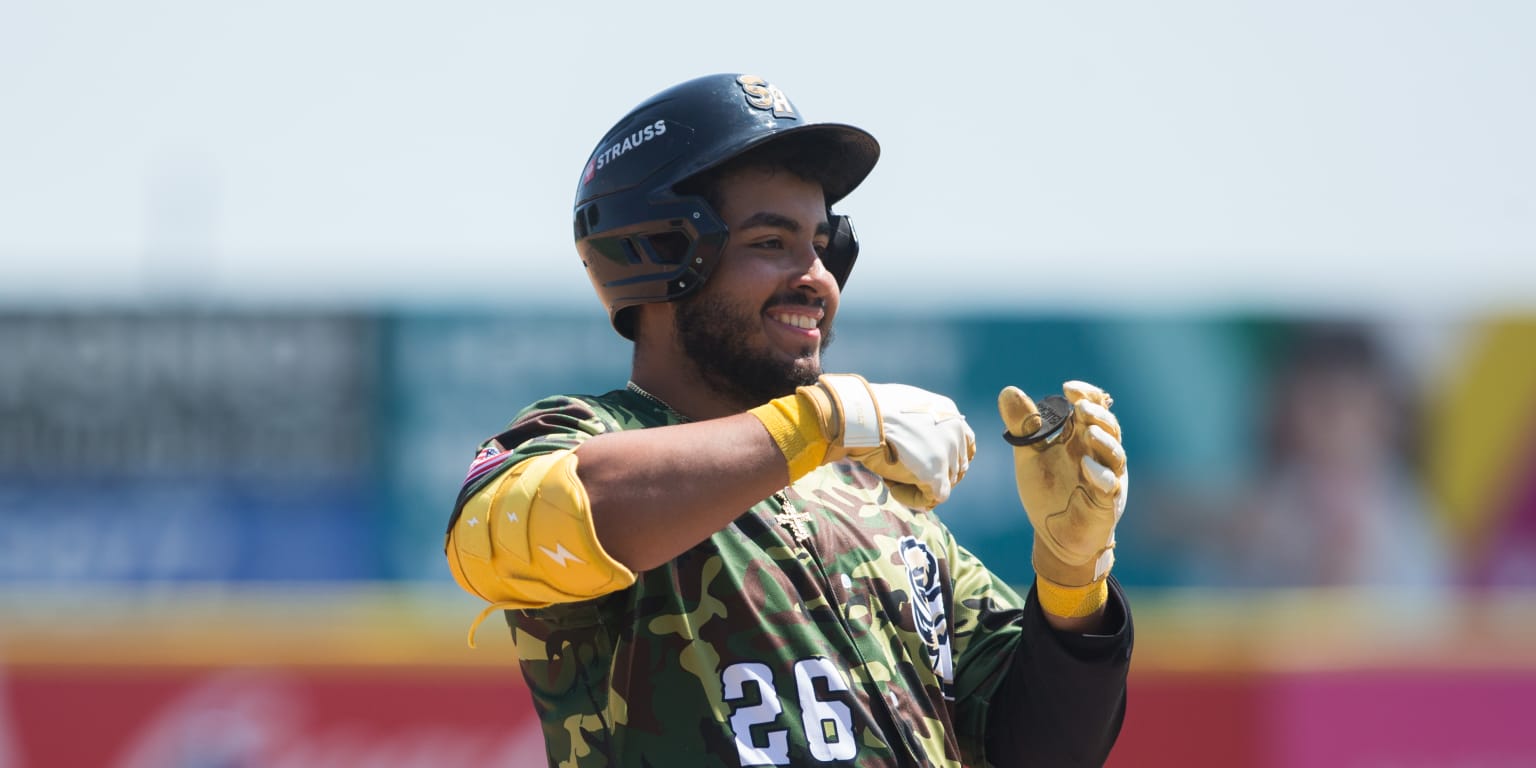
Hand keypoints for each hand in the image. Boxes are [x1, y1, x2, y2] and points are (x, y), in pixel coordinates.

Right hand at [801, 374, 975, 508]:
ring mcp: (947, 452)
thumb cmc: (871, 409)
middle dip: (933, 474)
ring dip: (920, 484)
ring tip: (892, 476)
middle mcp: (955, 430)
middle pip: (956, 466)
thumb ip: (918, 420)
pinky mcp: (936, 473)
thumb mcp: (903, 405)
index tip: (931, 465)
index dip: (949, 459)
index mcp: (949, 411)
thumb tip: (915, 438)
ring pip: (945, 483)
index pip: (964, 443)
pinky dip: (914, 498)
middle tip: (903, 472)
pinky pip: (934, 498)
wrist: (863, 415)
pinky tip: (894, 490)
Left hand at [998, 381, 1127, 586]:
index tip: (1067, 389)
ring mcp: (1106, 477)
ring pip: (1115, 453)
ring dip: (1104, 440)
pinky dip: (1101, 475)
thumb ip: (1022, 426)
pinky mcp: (1107, 502)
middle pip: (1108, 426)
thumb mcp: (1029, 455)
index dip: (1086, 395)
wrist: (1053, 535)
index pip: (1092, 408)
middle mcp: (1099, 453)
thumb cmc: (1047, 491)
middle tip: (1080, 407)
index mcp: (1081, 437)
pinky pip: (1110, 486)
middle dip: (1097, 414)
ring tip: (1088, 431)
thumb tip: (1007, 391)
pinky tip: (1086, 467)